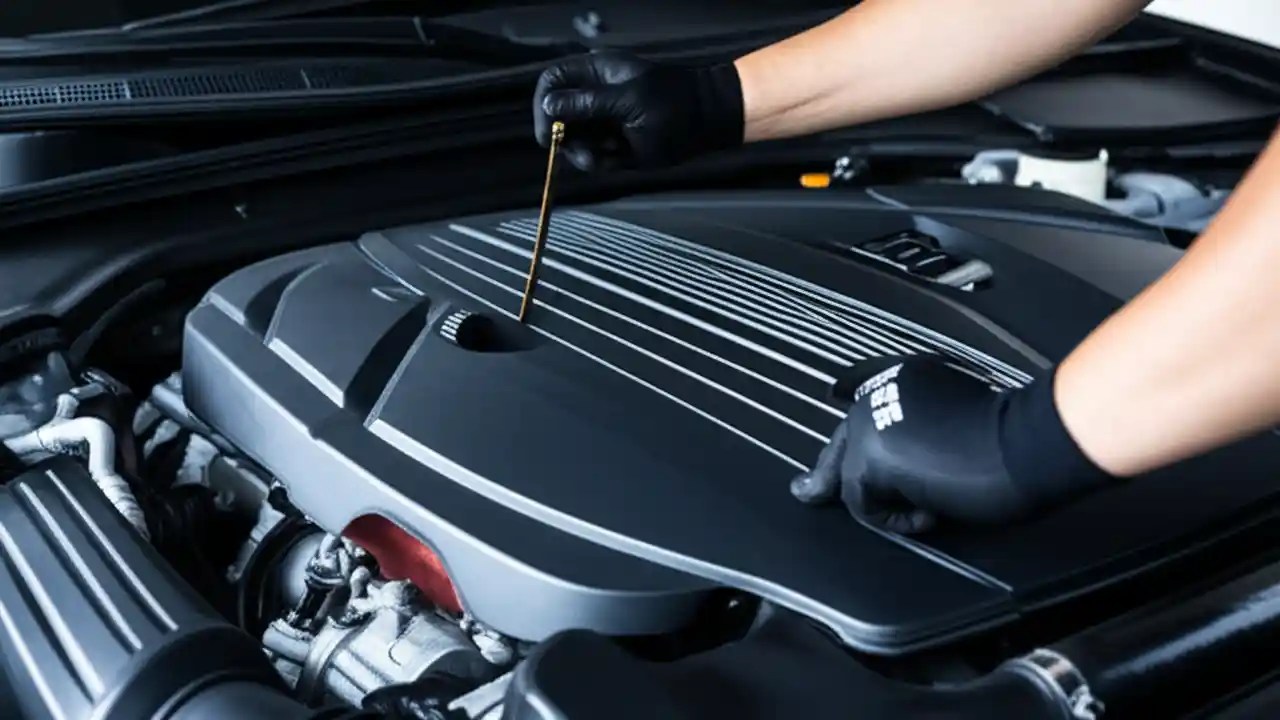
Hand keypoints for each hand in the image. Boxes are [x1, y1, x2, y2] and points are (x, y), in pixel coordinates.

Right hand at [532, 51, 743, 171]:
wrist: (707, 122)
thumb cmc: (673, 103)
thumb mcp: (628, 100)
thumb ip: (587, 104)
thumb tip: (549, 105)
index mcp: (595, 73)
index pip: (552, 82)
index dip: (543, 106)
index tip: (548, 133)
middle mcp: (593, 95)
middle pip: (556, 116)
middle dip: (565, 138)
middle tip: (584, 154)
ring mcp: (602, 120)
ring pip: (572, 141)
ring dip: (583, 154)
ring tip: (607, 156)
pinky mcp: (613, 143)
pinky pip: (592, 156)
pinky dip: (600, 162)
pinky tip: (619, 157)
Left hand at [790, 357, 1109, 533]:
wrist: (1029, 441)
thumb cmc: (1013, 439)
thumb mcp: (952, 428)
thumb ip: (913, 438)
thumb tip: (880, 474)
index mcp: (902, 379)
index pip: (863, 414)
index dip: (846, 443)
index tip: (824, 453)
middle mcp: (879, 392)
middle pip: (843, 443)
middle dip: (823, 474)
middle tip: (803, 492)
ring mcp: (871, 422)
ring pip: (853, 478)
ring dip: (887, 503)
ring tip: (931, 505)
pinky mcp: (870, 458)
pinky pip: (863, 505)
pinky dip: (894, 520)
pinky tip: (930, 512)